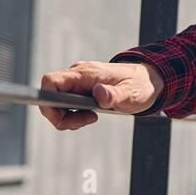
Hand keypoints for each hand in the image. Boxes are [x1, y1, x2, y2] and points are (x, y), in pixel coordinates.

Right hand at [38, 60, 165, 130]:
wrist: (148, 80)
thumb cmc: (140, 85)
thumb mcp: (132, 94)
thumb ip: (114, 95)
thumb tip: (98, 93)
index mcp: (86, 73)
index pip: (51, 81)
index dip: (46, 100)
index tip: (64, 118)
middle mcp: (78, 74)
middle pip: (49, 95)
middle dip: (60, 116)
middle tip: (86, 121)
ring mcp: (78, 81)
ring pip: (56, 102)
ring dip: (68, 117)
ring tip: (91, 118)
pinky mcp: (80, 88)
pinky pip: (65, 103)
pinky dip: (72, 115)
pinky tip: (89, 116)